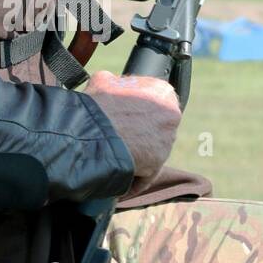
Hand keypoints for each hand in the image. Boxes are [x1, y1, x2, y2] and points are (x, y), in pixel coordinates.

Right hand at [84, 70, 180, 184]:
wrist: (91, 134)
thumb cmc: (98, 106)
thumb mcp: (102, 80)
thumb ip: (114, 81)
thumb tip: (111, 84)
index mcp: (162, 90)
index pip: (154, 99)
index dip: (136, 108)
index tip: (124, 115)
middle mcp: (171, 115)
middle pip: (155, 126)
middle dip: (139, 132)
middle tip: (119, 136)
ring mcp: (167, 141)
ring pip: (151, 150)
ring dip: (136, 155)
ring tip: (115, 157)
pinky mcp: (158, 164)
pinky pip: (145, 173)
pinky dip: (134, 179)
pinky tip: (120, 181)